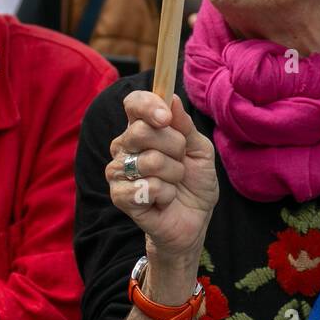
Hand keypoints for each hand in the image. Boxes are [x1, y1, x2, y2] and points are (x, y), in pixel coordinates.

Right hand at [106, 91, 217, 265]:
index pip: (134, 103)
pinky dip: (167, 194)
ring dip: (174, 174)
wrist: (194, 220)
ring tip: (173, 183)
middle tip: (180, 161)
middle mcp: (124, 146)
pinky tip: (164, 200)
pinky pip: (149, 186)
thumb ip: (185, 126)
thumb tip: (172, 99)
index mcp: (142, 128)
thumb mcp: (200, 150)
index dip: (148, 105)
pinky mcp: (119, 196)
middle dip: (173, 147)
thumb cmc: (194, 182)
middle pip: (141, 131)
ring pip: (150, 161)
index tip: (166, 117)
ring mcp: (118, 171)